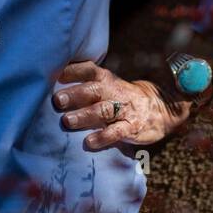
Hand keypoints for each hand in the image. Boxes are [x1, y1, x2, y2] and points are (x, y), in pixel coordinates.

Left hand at [52, 60, 191, 149]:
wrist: (160, 108)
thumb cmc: (121, 97)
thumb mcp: (108, 85)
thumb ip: (85, 85)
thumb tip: (51, 86)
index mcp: (106, 79)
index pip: (89, 70)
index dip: (73, 71)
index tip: (55, 75)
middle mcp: (114, 92)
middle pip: (94, 90)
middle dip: (75, 94)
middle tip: (58, 100)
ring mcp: (124, 109)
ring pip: (103, 111)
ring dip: (85, 116)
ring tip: (67, 121)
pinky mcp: (132, 127)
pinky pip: (117, 131)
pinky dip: (103, 137)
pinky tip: (89, 142)